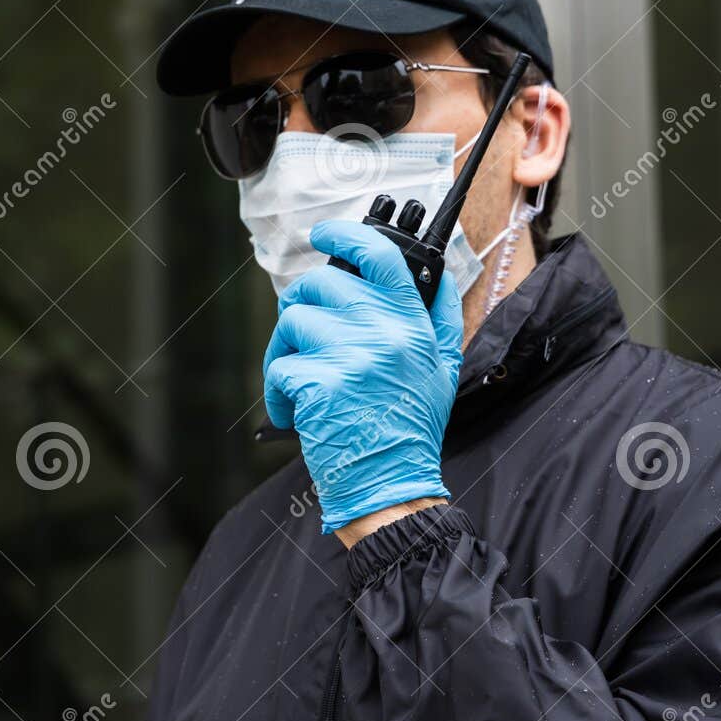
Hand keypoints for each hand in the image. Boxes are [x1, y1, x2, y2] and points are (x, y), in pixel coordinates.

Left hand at [263, 220, 463, 532]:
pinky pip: (279, 367)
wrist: (394, 486)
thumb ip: (438, 314)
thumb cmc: (410, 427)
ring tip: (303, 380)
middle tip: (307, 337)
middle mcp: (385, 333)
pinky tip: (297, 411)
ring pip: (294, 322)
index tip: (325, 234)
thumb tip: (436, 269)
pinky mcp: (319, 385)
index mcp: (412, 323)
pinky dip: (279, 391)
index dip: (347, 236)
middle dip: (303, 306)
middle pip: (321, 284)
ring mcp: (351, 357)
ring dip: (287, 351)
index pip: (380, 256)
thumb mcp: (442, 366)